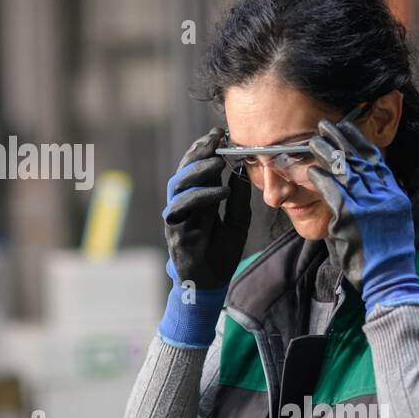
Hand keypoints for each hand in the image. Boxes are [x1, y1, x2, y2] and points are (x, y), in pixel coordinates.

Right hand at [157, 128, 251, 347]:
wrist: (210, 285)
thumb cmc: (220, 254)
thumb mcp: (237, 222)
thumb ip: (238, 199)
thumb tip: (243, 171)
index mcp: (198, 199)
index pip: (197, 167)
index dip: (205, 148)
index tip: (220, 133)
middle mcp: (184, 204)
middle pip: (184, 170)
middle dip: (199, 151)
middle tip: (216, 138)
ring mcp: (177, 217)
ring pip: (179, 185)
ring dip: (198, 170)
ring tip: (218, 161)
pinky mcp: (175, 232)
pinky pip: (182, 209)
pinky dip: (202, 197)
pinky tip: (221, 192)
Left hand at [305, 117, 418, 315]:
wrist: (391, 279)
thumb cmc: (387, 257)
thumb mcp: (393, 222)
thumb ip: (380, 202)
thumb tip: (365, 187)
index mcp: (394, 195)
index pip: (377, 161)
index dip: (360, 142)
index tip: (347, 128)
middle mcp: (384, 196)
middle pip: (359, 160)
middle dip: (340, 139)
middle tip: (324, 126)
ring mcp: (368, 205)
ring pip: (345, 171)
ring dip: (327, 153)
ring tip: (312, 141)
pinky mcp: (351, 217)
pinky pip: (333, 191)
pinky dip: (321, 179)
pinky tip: (311, 170)